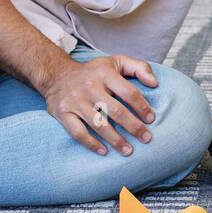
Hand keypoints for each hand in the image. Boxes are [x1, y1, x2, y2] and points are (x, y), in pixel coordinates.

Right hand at [38, 54, 157, 156]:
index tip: (151, 120)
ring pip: (98, 124)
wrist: (56, 74)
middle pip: (116, 111)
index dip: (142, 107)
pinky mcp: (62, 113)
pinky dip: (91, 143)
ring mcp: (75, 101)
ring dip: (115, 140)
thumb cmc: (93, 71)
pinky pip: (78, 132)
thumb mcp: (117, 61)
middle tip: (146, 138)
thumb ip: (139, 68)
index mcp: (105, 73)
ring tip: (128, 150)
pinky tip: (104, 151)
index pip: (128, 92)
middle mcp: (90, 87)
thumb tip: (155, 83)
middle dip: (133, 127)